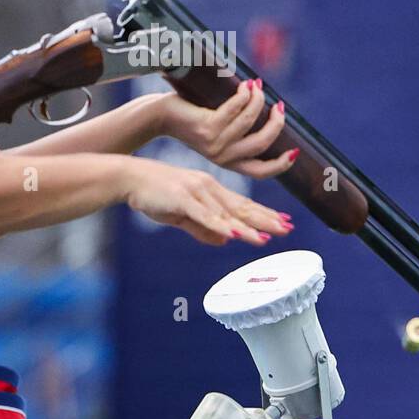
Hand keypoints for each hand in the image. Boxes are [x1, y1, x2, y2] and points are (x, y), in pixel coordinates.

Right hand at [120, 156, 293, 246]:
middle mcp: (208, 188)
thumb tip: (224, 242)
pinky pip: (206, 215)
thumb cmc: (154, 193)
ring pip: (228, 213)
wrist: (130, 177)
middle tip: (288, 228)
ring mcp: (197, 192)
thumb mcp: (182, 214)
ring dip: (249, 226)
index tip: (283, 221)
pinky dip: (222, 225)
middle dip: (266, 219)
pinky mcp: (183, 199)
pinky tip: (236, 234)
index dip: (264, 214)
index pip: (242, 205)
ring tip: (269, 235)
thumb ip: (202, 228)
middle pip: (242, 208)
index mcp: (210, 190)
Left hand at [156, 78, 298, 178]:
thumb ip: (237, 133)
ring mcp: (214, 143)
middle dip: (276, 123)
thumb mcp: (216, 133)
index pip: (261, 172)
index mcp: (228, 162)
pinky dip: (245, 94)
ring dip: (258, 100)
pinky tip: (245, 85)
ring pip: (250, 121)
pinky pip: (235, 108)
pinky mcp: (206, 127)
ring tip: (257, 87)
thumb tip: (269, 117)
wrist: (160, 118)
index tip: (294, 152)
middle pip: (261, 143)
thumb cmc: (191, 120)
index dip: (281, 164)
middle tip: (279, 107)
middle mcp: (223, 157)